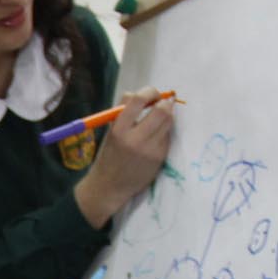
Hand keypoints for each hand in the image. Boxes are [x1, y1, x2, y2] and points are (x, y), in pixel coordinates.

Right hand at [73, 88, 176, 227]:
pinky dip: (164, 131)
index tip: (150, 94)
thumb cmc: (109, 156)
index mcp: (118, 129)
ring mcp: (150, 149)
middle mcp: (135, 138)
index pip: (137, 99)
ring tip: (160, 118)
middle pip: (161, 109)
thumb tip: (144, 96)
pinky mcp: (160, 157)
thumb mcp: (111, 132)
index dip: (148, 92)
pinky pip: (168, 136)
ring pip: (168, 121)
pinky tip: (156, 136)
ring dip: (167, 115)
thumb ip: (124, 114)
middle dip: (164, 102)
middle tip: (162, 102)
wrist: (109, 186)